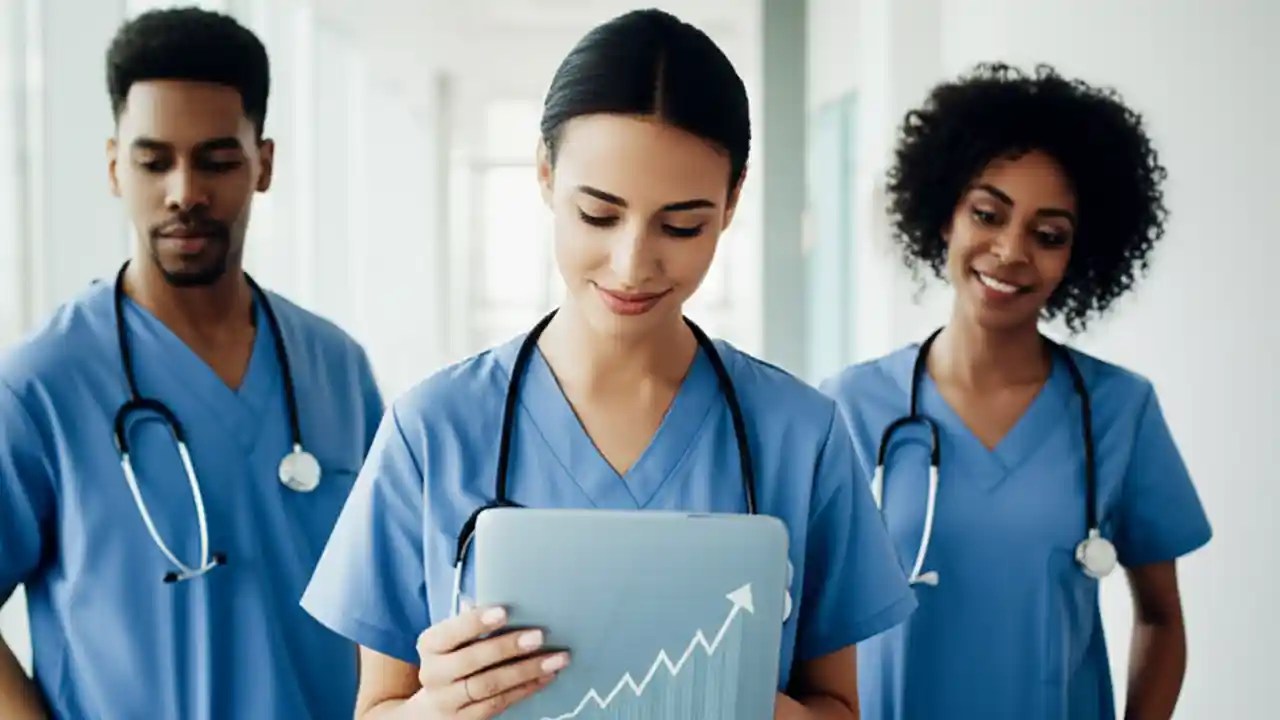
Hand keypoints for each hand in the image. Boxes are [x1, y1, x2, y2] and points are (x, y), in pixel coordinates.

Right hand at [413, 605, 568, 718]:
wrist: (432, 709)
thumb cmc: (451, 661)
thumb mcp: (452, 640)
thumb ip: (471, 621)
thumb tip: (496, 597)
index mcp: (430, 646)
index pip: (450, 632)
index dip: (476, 622)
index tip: (503, 611)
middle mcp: (434, 674)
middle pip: (472, 660)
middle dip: (507, 647)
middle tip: (538, 636)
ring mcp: (448, 701)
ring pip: (489, 685)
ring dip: (526, 670)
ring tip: (554, 659)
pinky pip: (499, 703)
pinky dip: (526, 689)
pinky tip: (545, 677)